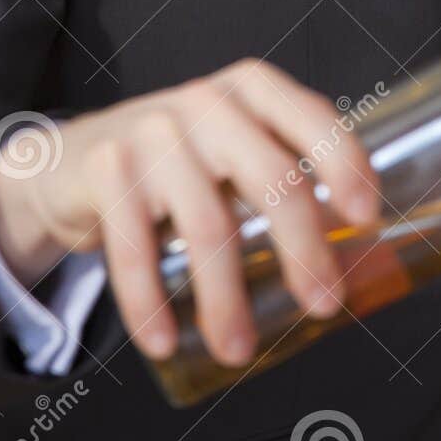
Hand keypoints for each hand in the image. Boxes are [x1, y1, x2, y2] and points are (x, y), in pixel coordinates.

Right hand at [0, 60, 380, 366]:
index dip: (347, 167)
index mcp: (253, 90)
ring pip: (209, 224)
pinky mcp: (108, 169)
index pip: (315, 119)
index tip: (366, 221)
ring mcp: (154, 132)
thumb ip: (285, 176)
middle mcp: (208, 102)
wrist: (74, 160)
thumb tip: (360, 255)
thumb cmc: (180, 163)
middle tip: (324, 304)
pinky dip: (150, 304)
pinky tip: (164, 340)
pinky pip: (135, 248)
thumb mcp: (234, 146)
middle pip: (274, 179)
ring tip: (239, 350)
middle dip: (306, 250)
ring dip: (227, 300)